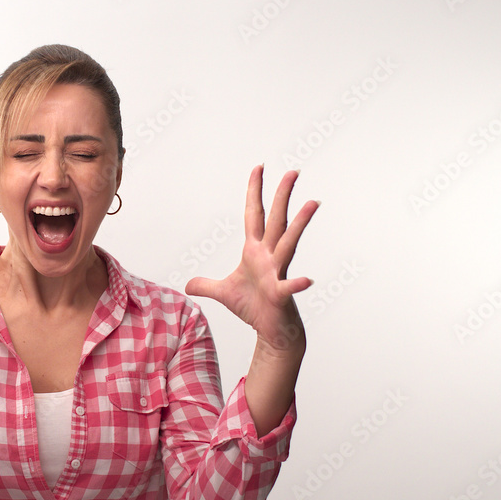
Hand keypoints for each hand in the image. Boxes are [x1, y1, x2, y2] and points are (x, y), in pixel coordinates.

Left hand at [185, 165, 318, 355]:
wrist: (271, 332)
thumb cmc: (254, 308)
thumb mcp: (223, 293)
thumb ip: (205, 286)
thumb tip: (188, 284)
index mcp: (255, 251)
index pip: (253, 215)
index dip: (254, 192)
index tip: (258, 168)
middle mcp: (269, 257)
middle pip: (276, 220)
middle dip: (282, 196)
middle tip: (292, 172)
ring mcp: (277, 273)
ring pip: (288, 244)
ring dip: (300, 224)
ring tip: (312, 203)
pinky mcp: (280, 295)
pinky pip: (289, 287)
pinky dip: (297, 284)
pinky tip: (306, 280)